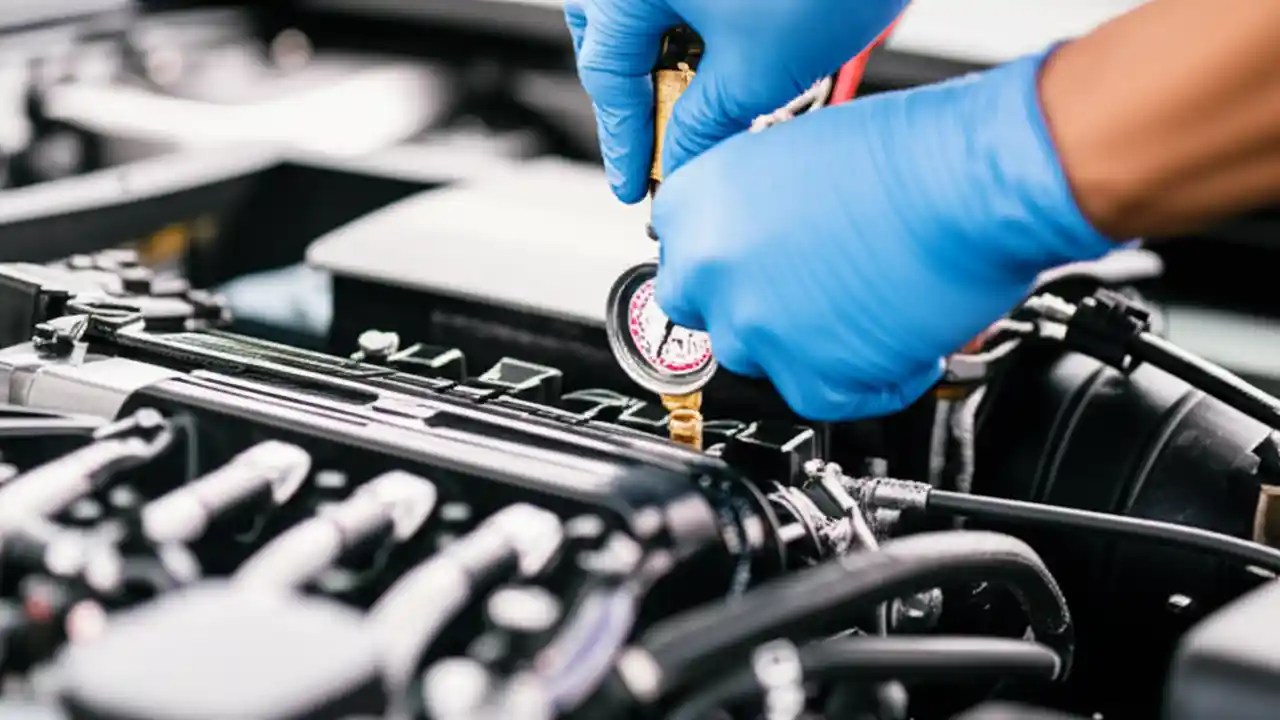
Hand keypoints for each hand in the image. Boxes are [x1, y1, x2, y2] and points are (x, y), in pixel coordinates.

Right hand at [564, 0, 906, 202]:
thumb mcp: (755, 73)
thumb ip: (701, 127)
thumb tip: (679, 162)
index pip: (605, 72)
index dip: (624, 141)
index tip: (635, 185)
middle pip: (608, 30)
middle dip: (635, 92)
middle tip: (663, 142)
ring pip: (642, 7)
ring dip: (664, 57)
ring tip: (702, 97)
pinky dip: (689, 23)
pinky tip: (722, 51)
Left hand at [653, 52, 1116, 420]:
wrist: (973, 183)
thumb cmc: (908, 152)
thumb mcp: (795, 157)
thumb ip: (754, 208)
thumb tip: (759, 242)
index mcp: (695, 201)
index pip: (681, 252)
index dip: (729, 259)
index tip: (756, 262)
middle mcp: (708, 268)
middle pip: (708, 311)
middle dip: (754, 305)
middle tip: (807, 289)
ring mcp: (754, 329)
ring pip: (761, 358)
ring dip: (805, 342)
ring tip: (865, 303)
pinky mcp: (808, 381)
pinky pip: (822, 397)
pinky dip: (863, 378)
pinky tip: (897, 336)